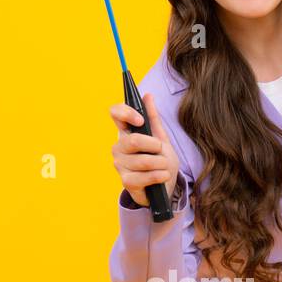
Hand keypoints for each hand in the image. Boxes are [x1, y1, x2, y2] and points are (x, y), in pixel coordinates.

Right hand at [110, 92, 180, 206]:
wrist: (166, 186)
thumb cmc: (160, 161)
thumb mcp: (161, 138)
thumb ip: (153, 118)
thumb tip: (147, 95)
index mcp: (125, 133)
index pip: (115, 113)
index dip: (126, 113)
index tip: (140, 120)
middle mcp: (119, 147)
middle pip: (133, 140)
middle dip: (155, 146)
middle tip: (161, 151)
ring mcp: (120, 165)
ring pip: (143, 161)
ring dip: (161, 164)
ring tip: (164, 167)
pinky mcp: (126, 182)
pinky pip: (145, 177)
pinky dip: (159, 176)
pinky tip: (162, 176)